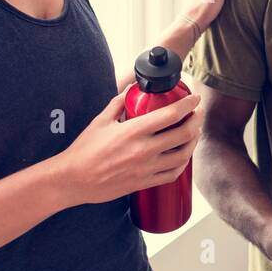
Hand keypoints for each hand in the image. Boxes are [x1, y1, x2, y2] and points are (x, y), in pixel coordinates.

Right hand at [56, 86, 202, 204]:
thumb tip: (132, 88)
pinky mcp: (144, 183)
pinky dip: (183, 164)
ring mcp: (146, 168)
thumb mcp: (101, 121)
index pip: (171, 114)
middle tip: (198, 113)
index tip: (195, 98)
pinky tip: (183, 156)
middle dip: (197, 120)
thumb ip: (119, 102)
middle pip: (184, 133)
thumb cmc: (84, 150)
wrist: (73, 180)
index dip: (188, 104)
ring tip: (194, 133)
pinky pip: (172, 174)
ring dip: (193, 142)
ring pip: (183, 155)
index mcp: (133, 131)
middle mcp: (143, 150)